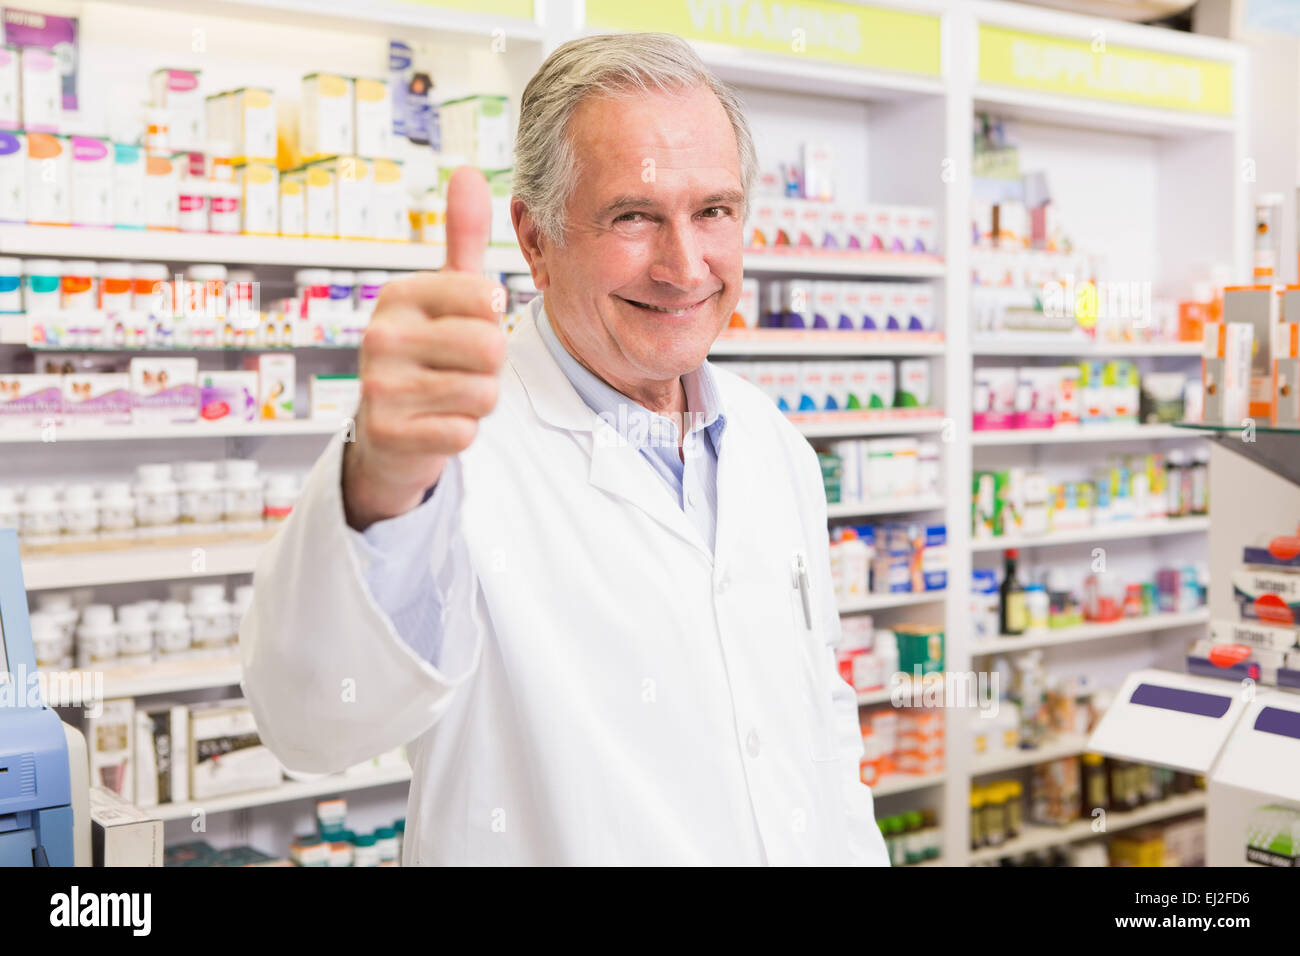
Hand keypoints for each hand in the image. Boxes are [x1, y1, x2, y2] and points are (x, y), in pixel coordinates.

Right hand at [343, 167, 505, 530]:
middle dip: (490, 365)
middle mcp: (381, 335)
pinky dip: (460, 432)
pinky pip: (464, 431)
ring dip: (477, 400)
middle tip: (458, 368)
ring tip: (445, 395)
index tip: (463, 327)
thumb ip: (461, 237)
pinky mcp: (389, 433)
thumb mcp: (443, 292)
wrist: (387, 433)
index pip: (487, 297)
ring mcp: (380, 386)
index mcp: (399, 295)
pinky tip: (433, 424)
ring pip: (484, 393)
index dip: (491, 319)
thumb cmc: (427, 354)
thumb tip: (469, 171)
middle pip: (491, 347)